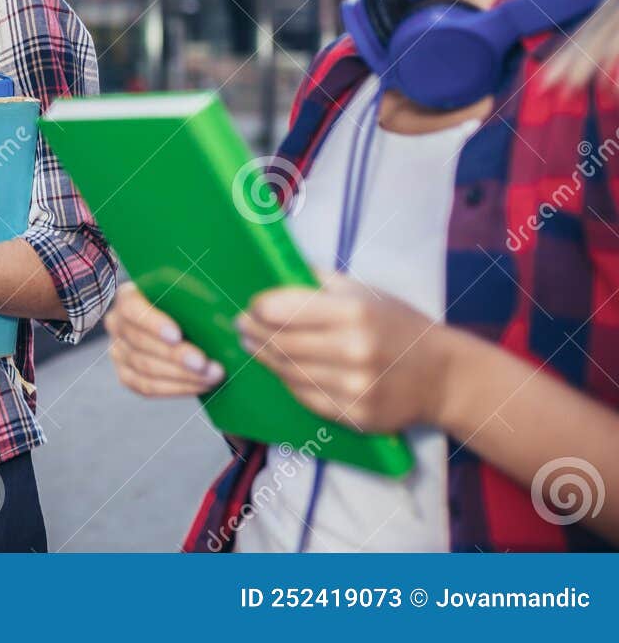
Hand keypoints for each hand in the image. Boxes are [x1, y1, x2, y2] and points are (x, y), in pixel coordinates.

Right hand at [105, 282, 224, 396]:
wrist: (175, 322)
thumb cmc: (185, 303)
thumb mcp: (185, 294)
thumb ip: (193, 301)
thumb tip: (220, 320)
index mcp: (127, 297)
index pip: (133, 310)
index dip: (154, 324)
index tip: (178, 335)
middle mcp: (116, 324)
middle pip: (141, 343)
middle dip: (176, 356)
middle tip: (205, 364)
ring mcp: (118, 352)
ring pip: (145, 368)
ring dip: (182, 376)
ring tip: (212, 376)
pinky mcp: (125, 375)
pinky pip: (147, 387)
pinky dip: (176, 389)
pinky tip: (200, 386)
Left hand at [237, 274, 449, 432]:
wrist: (444, 377)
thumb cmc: (400, 326)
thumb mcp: (367, 292)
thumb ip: (320, 282)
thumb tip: (276, 268)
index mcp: (354, 313)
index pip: (284, 311)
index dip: (259, 308)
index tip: (249, 306)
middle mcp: (353, 351)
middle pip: (281, 344)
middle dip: (254, 333)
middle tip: (240, 326)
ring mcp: (354, 388)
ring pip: (289, 372)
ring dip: (264, 357)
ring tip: (251, 344)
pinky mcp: (355, 416)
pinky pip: (306, 397)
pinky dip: (288, 381)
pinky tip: (280, 368)